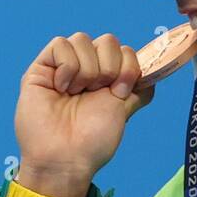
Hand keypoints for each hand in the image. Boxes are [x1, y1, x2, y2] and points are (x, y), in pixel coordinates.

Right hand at [14, 32, 154, 196]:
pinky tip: (62, 87)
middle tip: (96, 92)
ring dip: (87, 69)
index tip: (120, 91)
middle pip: (107, 40)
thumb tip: (156, 70)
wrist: (66, 157)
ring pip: (83, 38)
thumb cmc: (92, 142)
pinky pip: (60, 44)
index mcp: (106, 79)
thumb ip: (140, 88)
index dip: (128, 66)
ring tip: (76, 93)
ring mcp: (62, 67)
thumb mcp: (124, 111)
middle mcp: (86, 69)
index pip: (124, 50)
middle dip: (109, 67)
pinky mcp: (41, 68)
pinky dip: (67, 66)